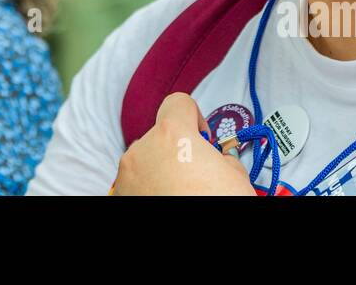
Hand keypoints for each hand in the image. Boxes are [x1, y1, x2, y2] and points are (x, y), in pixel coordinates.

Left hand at [112, 93, 253, 195]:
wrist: (192, 252)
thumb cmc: (214, 204)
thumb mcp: (236, 177)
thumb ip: (222, 155)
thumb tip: (217, 158)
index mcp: (173, 135)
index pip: (178, 102)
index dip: (194, 117)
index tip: (203, 138)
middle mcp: (142, 148)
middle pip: (161, 134)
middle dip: (178, 150)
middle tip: (197, 174)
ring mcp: (127, 173)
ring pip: (146, 159)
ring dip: (162, 170)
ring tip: (183, 193)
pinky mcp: (119, 194)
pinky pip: (136, 181)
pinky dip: (149, 188)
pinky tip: (167, 200)